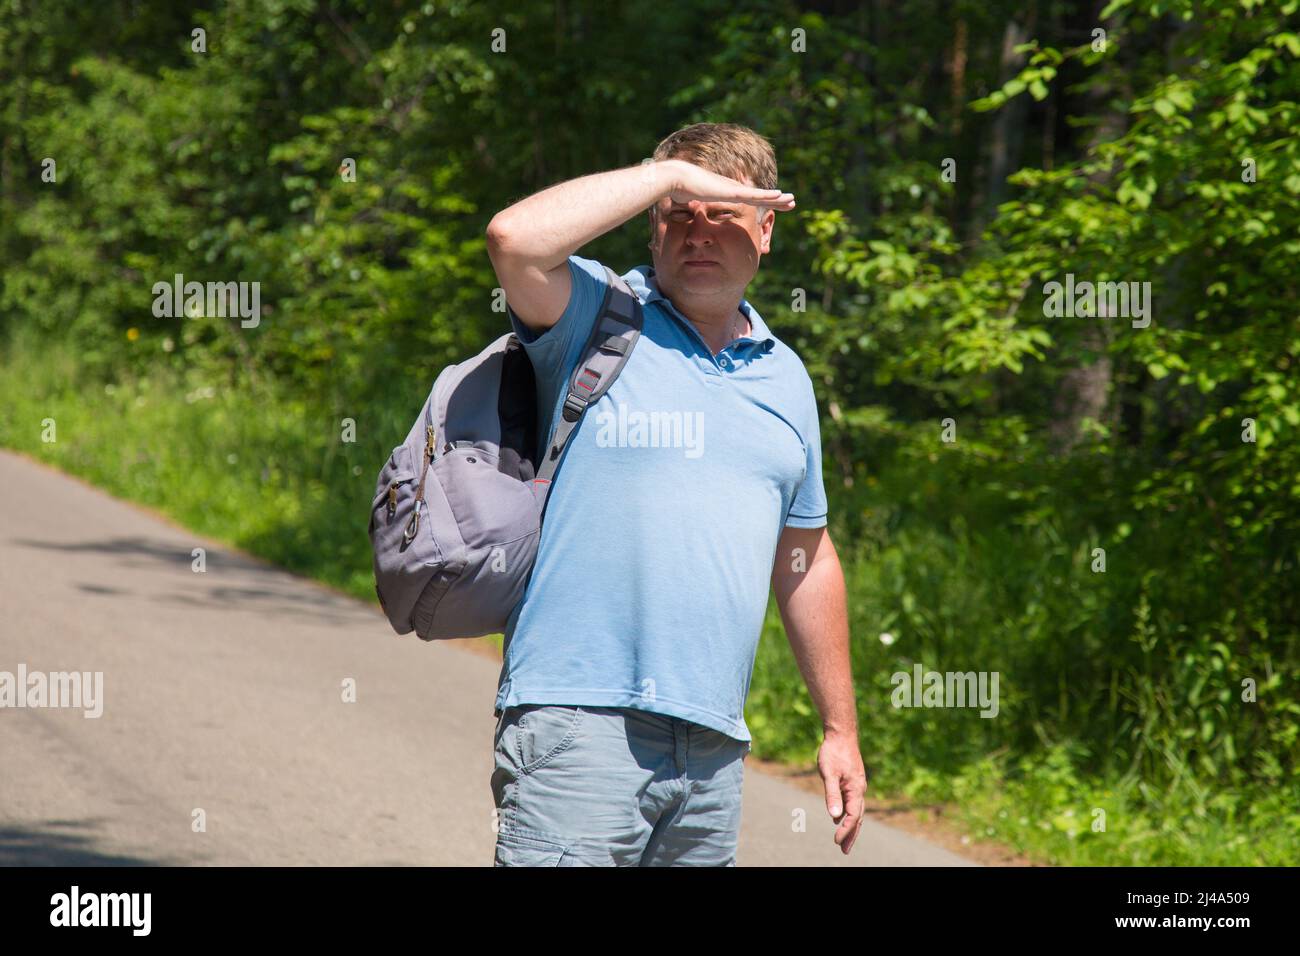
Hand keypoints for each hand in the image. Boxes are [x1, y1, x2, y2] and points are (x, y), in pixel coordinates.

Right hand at [666, 159, 794, 209]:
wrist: (675, 179)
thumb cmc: (678, 189)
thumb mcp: (689, 203)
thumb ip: (693, 207)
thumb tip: (685, 215)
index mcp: (724, 192)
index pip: (747, 198)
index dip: (761, 200)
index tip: (773, 203)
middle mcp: (732, 188)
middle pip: (758, 195)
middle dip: (776, 199)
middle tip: (791, 202)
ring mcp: (733, 189)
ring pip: (761, 195)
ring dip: (778, 198)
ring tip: (792, 200)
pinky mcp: (732, 191)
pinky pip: (754, 196)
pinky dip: (767, 196)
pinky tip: (779, 196)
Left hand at [817, 729, 866, 853]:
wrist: (841, 734)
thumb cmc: (833, 752)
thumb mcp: (828, 774)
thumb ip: (831, 794)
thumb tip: (834, 816)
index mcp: (855, 790)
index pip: (852, 817)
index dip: (845, 830)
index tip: (836, 841)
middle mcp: (859, 789)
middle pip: (858, 818)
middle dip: (851, 835)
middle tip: (844, 851)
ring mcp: (857, 785)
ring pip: (856, 811)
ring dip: (850, 826)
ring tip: (843, 840)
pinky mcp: (852, 781)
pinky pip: (852, 802)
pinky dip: (848, 813)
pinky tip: (839, 817)